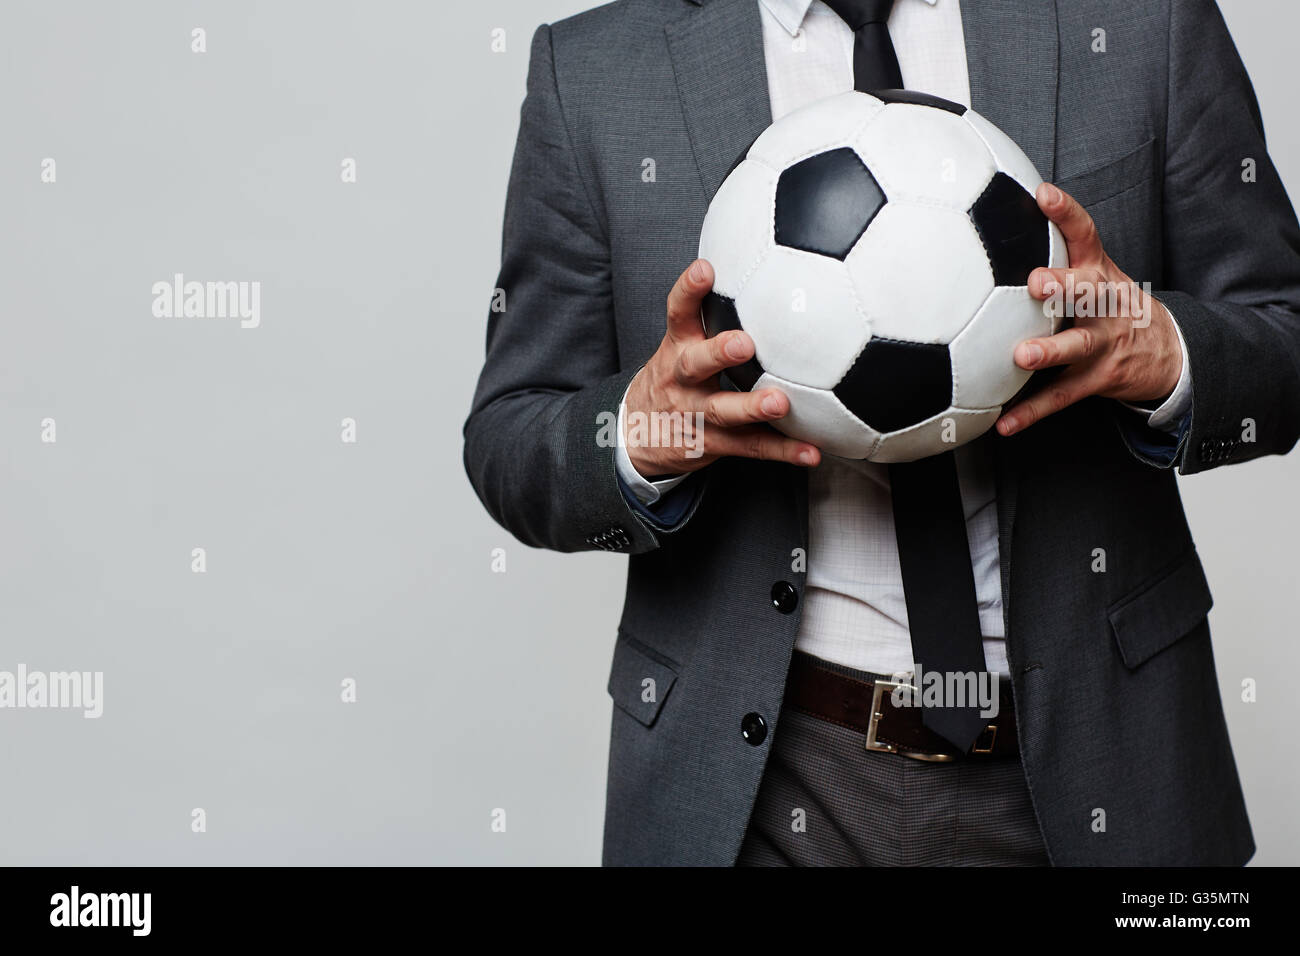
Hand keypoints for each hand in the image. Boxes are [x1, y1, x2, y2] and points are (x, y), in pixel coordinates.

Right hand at [623, 259, 821, 478]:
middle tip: (743, 344)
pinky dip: (782, 451)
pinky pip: (749, 448)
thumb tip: (765, 262)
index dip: (689, 291)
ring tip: (780, 403)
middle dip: (718, 353)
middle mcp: (681, 381)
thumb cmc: (676, 379)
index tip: (705, 269)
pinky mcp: (712, 445)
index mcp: (677, 348)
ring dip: (752, 407)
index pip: (677, 313)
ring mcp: (694, 415)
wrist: (636, 436)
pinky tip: (811, 453)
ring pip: (722, 411)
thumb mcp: (680, 343)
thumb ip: (712, 312)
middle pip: (694, 365)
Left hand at [995, 183, 1183, 436]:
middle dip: (1064, 286)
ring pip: (1077, 346)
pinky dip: (1031, 412)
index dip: (1066, 214)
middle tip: (1036, 282)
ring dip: (1050, 351)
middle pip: (1089, 291)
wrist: (1168, 351)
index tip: (1043, 193)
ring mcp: (1104, 343)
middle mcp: (1105, 304)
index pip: (1086, 234)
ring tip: (1023, 356)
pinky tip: (1004, 424)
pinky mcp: (1098, 379)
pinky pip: (1061, 397)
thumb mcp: (1097, 272)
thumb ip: (1057, 250)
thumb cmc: (1111, 305)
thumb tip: (998, 218)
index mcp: (1099, 273)